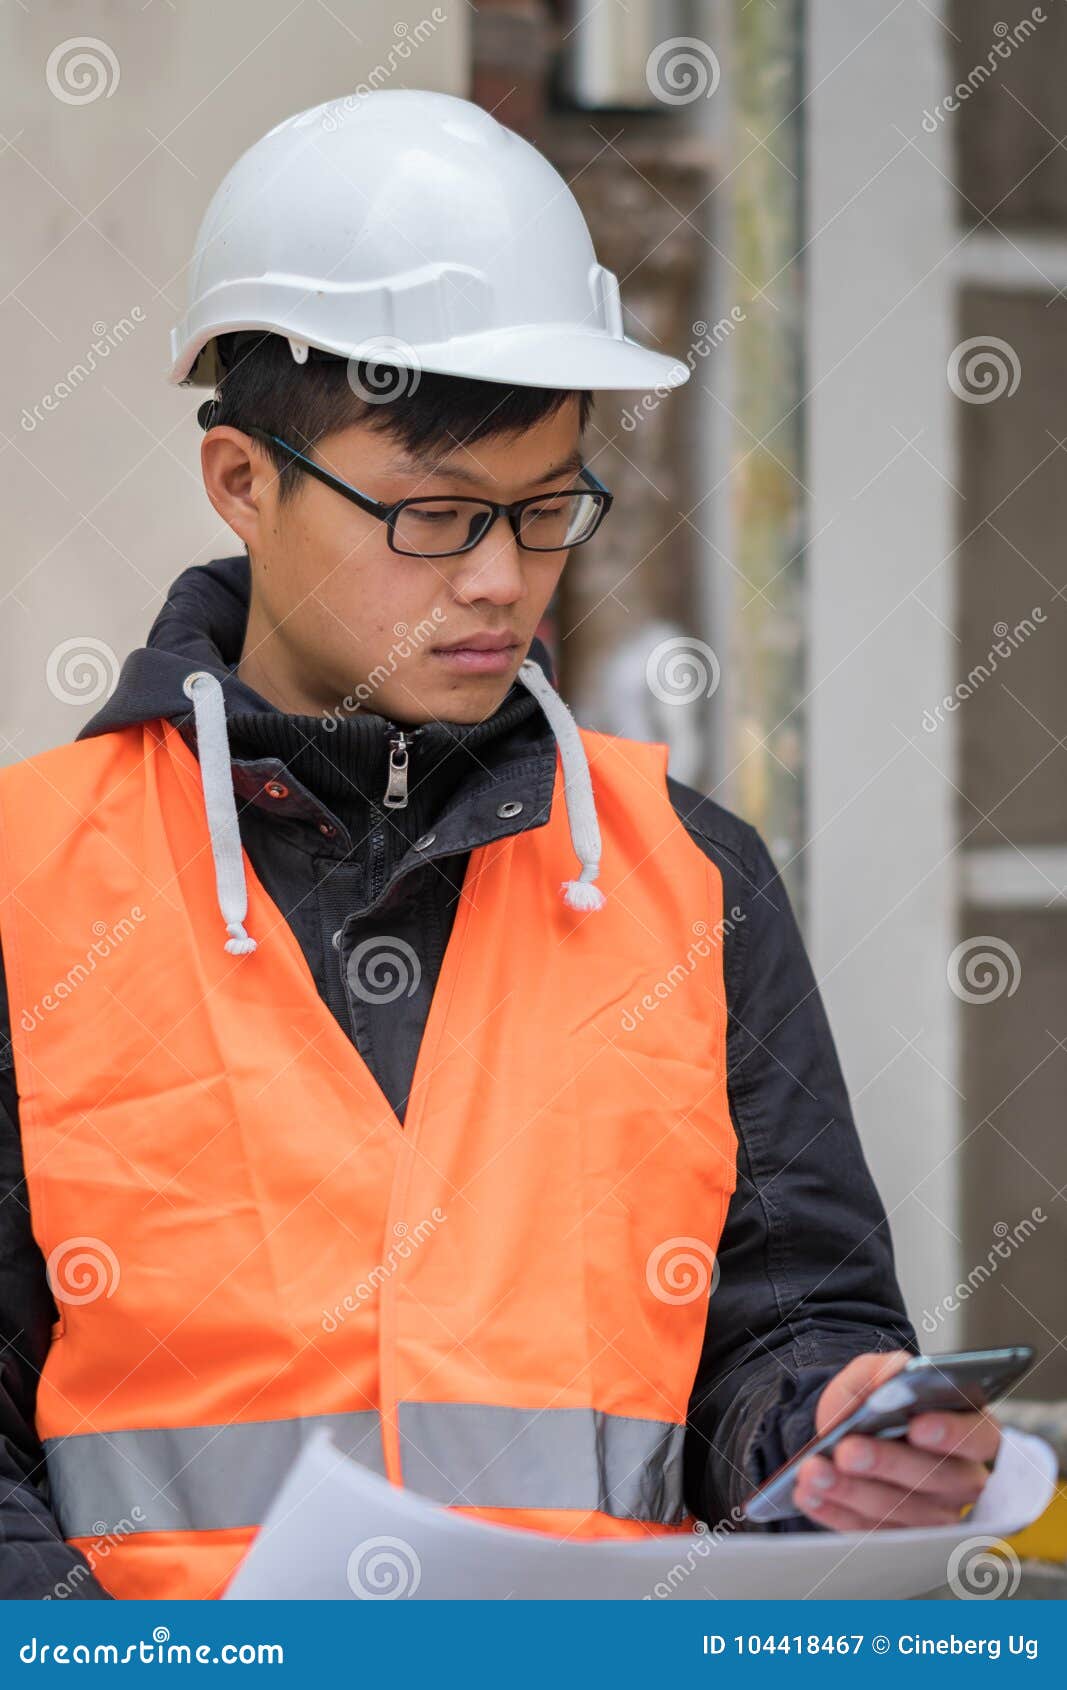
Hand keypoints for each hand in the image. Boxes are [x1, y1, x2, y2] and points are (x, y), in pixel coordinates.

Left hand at [793, 1351, 1000, 1530]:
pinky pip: (875, 1535)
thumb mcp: (879, 1373)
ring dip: (853, 1493)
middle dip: (888, 1464)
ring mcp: (939, 1515)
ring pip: (904, 1513)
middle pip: (939, 1478)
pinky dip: (837, 1514)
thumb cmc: (881, 1402)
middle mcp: (965, 1477)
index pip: (980, 1436)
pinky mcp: (906, 1541)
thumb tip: (892, 1376)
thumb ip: (886, 1369)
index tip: (917, 1425)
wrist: (857, 1432)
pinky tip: (810, 1495)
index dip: (952, 1434)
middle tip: (847, 1450)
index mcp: (973, 1429)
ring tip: (814, 1473)